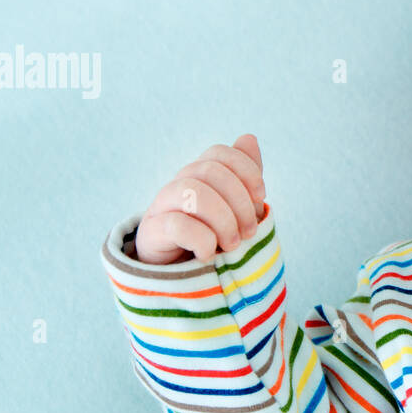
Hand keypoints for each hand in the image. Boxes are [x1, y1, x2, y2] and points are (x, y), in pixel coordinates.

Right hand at [135, 133, 266, 263]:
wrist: (180, 274)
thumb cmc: (214, 237)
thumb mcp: (237, 209)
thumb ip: (244, 177)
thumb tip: (249, 138)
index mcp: (200, 175)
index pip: (220, 153)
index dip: (246, 171)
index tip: (261, 197)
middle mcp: (178, 183)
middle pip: (209, 171)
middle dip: (239, 202)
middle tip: (248, 232)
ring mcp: (161, 205)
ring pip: (192, 193)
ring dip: (223, 221)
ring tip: (231, 245)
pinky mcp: (151, 231)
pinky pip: (176, 224)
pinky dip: (201, 240)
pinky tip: (208, 254)